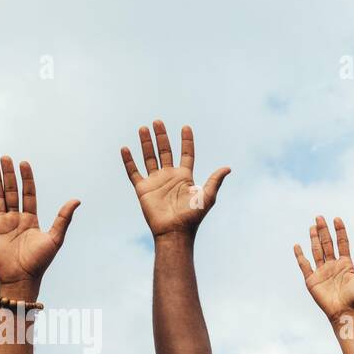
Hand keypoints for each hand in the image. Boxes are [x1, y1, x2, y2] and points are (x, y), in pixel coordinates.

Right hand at [0, 157, 79, 298]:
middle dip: (8, 175)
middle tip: (5, 157)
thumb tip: (77, 200)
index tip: (24, 163)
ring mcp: (1, 224)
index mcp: (30, 219)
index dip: (26, 178)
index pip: (28, 193)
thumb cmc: (39, 262)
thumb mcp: (55, 238)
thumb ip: (63, 218)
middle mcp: (15, 219)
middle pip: (11, 192)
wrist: (21, 278)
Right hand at [122, 120, 229, 236]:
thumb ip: (215, 180)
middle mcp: (169, 176)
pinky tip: (125, 148)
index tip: (185, 127)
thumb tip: (228, 168)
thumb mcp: (207, 197)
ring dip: (146, 143)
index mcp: (184, 176)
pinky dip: (129, 160)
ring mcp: (155, 182)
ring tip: (143, 128)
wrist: (174, 231)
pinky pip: (134, 172)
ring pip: (149, 158)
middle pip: (165, 151)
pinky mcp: (143, 189)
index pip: (185, 154)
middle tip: (157, 121)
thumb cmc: (192, 217)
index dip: (186, 141)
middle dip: (161, 136)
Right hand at [292, 216, 353, 321]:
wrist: (344, 312)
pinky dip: (300, 255)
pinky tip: (297, 245)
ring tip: (312, 227)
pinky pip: (304, 265)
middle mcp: (333, 265)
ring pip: (316, 251)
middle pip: (327, 244)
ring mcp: (321, 272)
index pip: (342, 243)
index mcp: (345, 263)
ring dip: (314, 239)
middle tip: (319, 217)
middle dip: (323, 230)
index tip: (337, 219)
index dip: (339, 231)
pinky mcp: (312, 280)